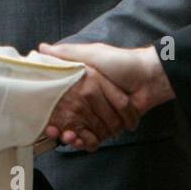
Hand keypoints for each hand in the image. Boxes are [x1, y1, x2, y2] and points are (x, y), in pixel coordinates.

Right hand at [38, 42, 172, 148]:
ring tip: (69, 137)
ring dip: (74, 136)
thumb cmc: (120, 62)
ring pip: (82, 129)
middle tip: (54, 131)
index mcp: (82, 83)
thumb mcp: (91, 54)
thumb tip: (41, 48)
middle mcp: (89, 99)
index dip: (52, 109)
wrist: (149, 77)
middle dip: (62, 126)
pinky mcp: (113, 124)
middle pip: (70, 117)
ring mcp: (101, 112)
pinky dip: (90, 142)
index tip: (45, 117)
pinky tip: (82, 142)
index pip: (61, 100)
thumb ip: (67, 53)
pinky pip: (98, 136)